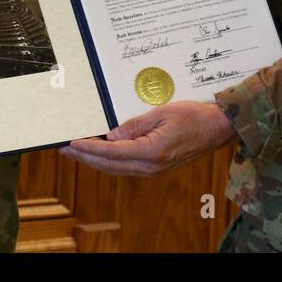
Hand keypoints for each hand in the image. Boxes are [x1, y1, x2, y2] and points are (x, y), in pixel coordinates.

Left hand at [59, 101, 236, 175]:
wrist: (216, 129)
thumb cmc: (193, 117)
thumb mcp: (161, 113)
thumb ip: (134, 126)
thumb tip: (110, 136)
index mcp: (151, 152)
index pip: (111, 152)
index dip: (88, 148)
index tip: (71, 143)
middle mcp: (150, 166)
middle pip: (109, 165)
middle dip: (85, 157)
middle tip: (64, 149)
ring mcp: (152, 169)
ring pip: (115, 168)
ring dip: (94, 161)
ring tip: (76, 152)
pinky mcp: (155, 167)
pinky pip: (125, 167)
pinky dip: (108, 161)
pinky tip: (100, 154)